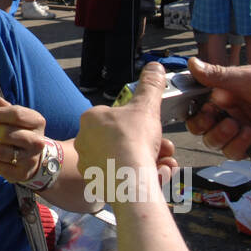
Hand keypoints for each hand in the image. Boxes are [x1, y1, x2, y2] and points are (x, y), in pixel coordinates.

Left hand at [0, 97, 46, 182]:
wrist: (34, 158)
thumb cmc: (21, 131)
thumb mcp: (17, 117)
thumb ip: (6, 108)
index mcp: (37, 122)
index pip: (15, 115)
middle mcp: (36, 141)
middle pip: (6, 134)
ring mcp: (29, 159)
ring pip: (0, 152)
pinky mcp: (20, 174)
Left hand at [76, 63, 178, 191]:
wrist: (129, 179)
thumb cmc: (133, 140)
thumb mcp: (146, 106)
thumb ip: (151, 85)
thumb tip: (155, 67)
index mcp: (91, 119)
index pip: (118, 117)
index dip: (141, 123)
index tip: (154, 128)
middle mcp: (85, 140)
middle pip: (124, 139)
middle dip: (150, 143)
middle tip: (165, 147)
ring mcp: (89, 163)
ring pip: (126, 159)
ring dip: (151, 160)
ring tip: (165, 163)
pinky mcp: (97, 183)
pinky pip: (124, 177)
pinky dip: (141, 175)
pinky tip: (157, 174)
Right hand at [184, 57, 250, 158]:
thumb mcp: (250, 79)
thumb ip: (219, 75)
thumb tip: (192, 63)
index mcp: (226, 92)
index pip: (197, 102)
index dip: (194, 107)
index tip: (200, 106)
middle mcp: (230, 111)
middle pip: (200, 125)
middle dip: (202, 124)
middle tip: (213, 118)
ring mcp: (240, 130)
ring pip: (213, 141)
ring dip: (220, 135)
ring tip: (236, 126)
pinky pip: (232, 152)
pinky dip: (236, 146)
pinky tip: (250, 135)